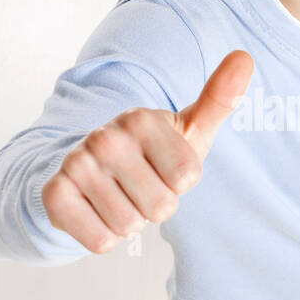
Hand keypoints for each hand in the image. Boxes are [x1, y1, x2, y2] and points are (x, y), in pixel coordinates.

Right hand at [41, 50, 253, 253]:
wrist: (88, 168)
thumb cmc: (152, 151)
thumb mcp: (188, 128)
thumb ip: (219, 98)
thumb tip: (244, 57)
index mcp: (142, 118)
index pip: (186, 179)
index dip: (179, 184)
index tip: (162, 167)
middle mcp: (105, 137)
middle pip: (161, 208)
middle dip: (154, 206)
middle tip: (138, 185)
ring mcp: (76, 164)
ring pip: (129, 227)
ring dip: (128, 221)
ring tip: (117, 196)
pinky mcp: (54, 196)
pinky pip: (100, 242)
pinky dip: (102, 236)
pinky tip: (95, 211)